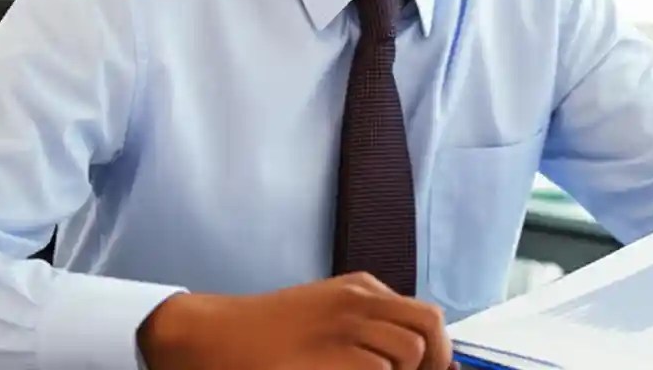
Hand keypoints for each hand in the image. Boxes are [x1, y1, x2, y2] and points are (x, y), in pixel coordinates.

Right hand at [138, 272, 454, 369]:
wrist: (214, 336)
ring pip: (407, 352)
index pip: (427, 316)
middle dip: (433, 362)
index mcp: (362, 289)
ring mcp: (343, 324)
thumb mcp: (328, 319)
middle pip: (429, 328)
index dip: (437, 352)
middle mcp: (359, 300)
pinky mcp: (329, 352)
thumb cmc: (269, 336)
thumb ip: (372, 331)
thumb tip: (429, 362)